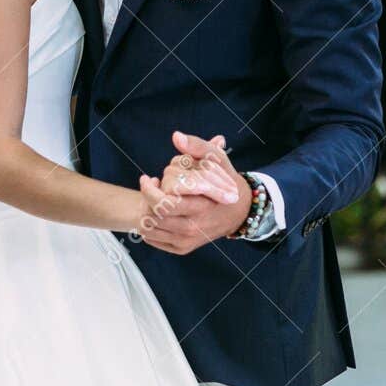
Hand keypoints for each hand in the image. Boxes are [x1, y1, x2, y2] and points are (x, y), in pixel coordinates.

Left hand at [136, 131, 251, 254]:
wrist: (239, 212)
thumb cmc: (226, 183)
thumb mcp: (218, 160)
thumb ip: (198, 146)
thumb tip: (177, 137)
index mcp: (200, 207)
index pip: (163, 203)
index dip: (149, 190)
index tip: (148, 179)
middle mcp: (192, 227)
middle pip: (152, 216)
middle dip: (146, 198)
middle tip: (152, 186)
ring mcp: (186, 240)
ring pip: (149, 229)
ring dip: (145, 211)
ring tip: (154, 198)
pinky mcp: (182, 248)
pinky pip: (152, 239)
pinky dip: (148, 226)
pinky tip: (157, 212)